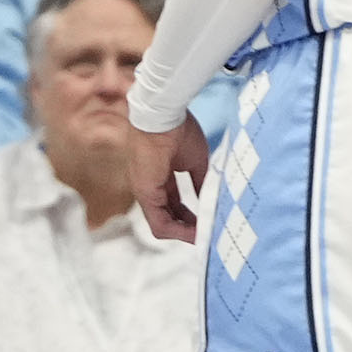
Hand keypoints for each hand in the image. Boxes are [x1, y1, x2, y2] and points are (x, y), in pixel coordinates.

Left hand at [128, 112, 205, 244]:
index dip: (189, 214)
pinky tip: (196, 233)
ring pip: (163, 224)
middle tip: (206, 232)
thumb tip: (207, 201)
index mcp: (159, 174)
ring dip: (184, 233)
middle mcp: (148, 185)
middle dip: (188, 226)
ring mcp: (144, 191)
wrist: (163, 115)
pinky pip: (160, 224)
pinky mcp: (144, 195)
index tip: (206, 220)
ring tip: (204, 237)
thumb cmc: (177, 130)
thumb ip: (199, 183)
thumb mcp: (194, 161)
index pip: (173, 202)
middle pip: (168, 215)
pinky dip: (178, 233)